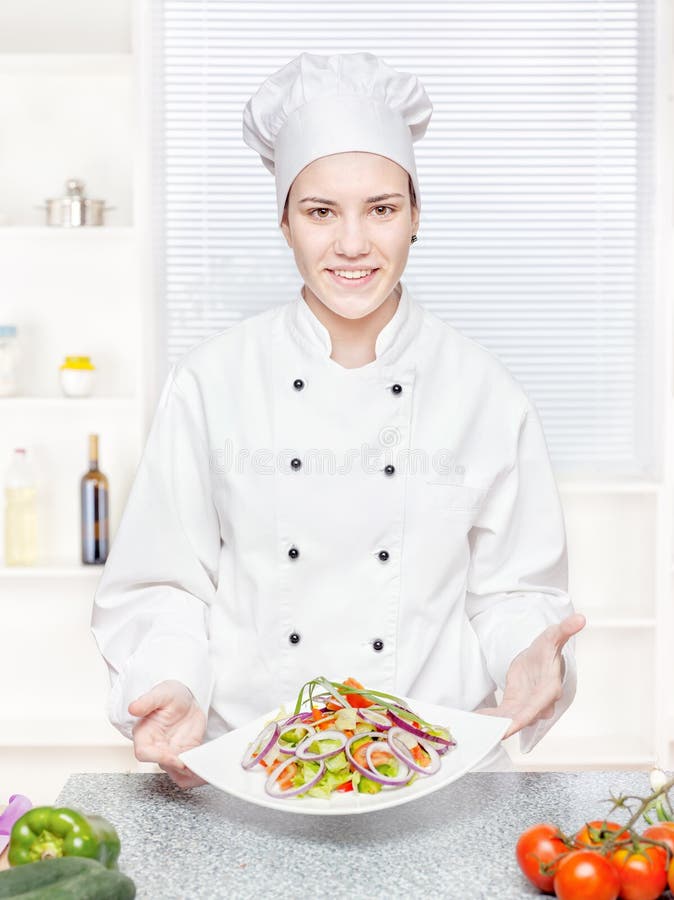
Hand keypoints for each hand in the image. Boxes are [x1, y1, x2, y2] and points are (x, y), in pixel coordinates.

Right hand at [128, 679, 207, 788]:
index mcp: (145, 733)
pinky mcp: (186, 752)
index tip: (173, 757)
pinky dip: (196, 770)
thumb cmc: (170, 695)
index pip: (144, 753)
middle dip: (176, 767)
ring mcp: (171, 752)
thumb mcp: (161, 693)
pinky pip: (189, 767)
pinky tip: (204, 767)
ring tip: (200, 769)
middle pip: (162, 764)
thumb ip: (147, 701)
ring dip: (188, 772)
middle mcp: (156, 746)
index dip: (157, 757)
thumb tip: (133, 708)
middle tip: (191, 764)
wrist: (187, 697)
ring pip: (176, 770)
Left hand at [476, 612, 585, 738]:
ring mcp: (526, 708)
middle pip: (522, 719)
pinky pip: (502, 716)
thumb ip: (564, 629)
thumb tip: (580, 618)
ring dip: (495, 726)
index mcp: (549, 689)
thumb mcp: (552, 636)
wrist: (539, 659)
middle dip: (506, 727)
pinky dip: (490, 720)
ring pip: (510, 721)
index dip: (522, 718)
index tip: (509, 727)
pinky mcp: (515, 707)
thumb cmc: (547, 650)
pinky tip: (476, 720)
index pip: (536, 707)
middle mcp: (539, 704)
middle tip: (487, 732)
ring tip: (476, 727)